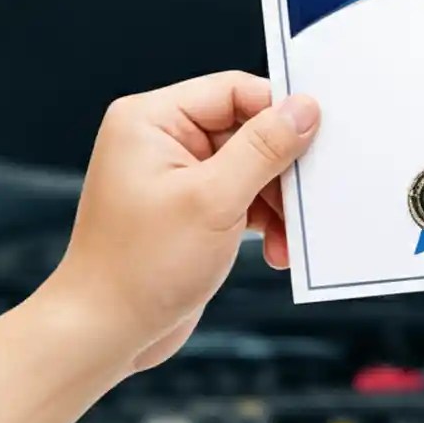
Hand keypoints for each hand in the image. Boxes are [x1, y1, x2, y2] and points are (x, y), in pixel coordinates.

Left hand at [46, 71, 319, 372]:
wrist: (105, 331)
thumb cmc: (141, 267)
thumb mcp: (214, 201)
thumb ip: (263, 149)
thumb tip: (303, 109)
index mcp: (152, 120)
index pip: (234, 91)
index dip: (279, 112)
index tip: (318, 138)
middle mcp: (161, 140)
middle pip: (247, 130)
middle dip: (280, 171)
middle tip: (305, 200)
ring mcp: (175, 177)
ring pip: (250, 169)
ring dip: (276, 204)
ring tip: (288, 238)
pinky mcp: (190, 210)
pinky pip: (241, 199)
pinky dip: (263, 222)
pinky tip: (275, 250)